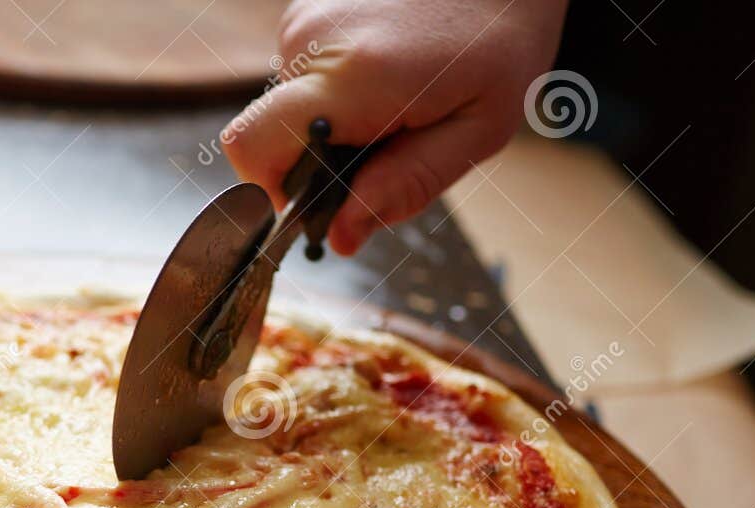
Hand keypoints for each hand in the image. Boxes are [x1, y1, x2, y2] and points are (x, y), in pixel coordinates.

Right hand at [221, 0, 568, 254]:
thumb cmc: (502, 41)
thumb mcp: (476, 131)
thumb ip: (405, 186)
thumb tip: (341, 237)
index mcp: (355, 78)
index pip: (253, 148)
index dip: (272, 190)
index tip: (321, 199)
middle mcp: (316, 40)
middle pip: (269, 135)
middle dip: (314, 160)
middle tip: (384, 144)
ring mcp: (307, 16)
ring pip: (287, 107)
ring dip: (331, 122)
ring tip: (394, 98)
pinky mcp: (309, 6)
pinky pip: (302, 74)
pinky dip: (334, 90)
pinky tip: (383, 72)